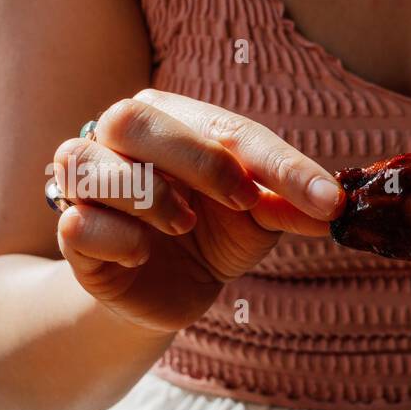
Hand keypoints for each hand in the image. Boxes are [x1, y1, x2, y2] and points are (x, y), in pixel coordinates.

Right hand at [51, 90, 342, 333]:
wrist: (169, 291)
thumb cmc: (214, 236)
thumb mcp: (259, 221)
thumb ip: (289, 206)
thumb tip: (338, 207)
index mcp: (175, 122)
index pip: (229, 130)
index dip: (282, 165)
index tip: (328, 200)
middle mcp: (119, 139)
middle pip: (133, 118)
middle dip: (196, 158)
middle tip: (241, 199)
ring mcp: (88, 184)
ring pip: (89, 161)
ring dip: (148, 195)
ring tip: (184, 225)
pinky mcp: (72, 232)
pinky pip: (77, 221)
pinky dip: (114, 235)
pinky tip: (141, 252)